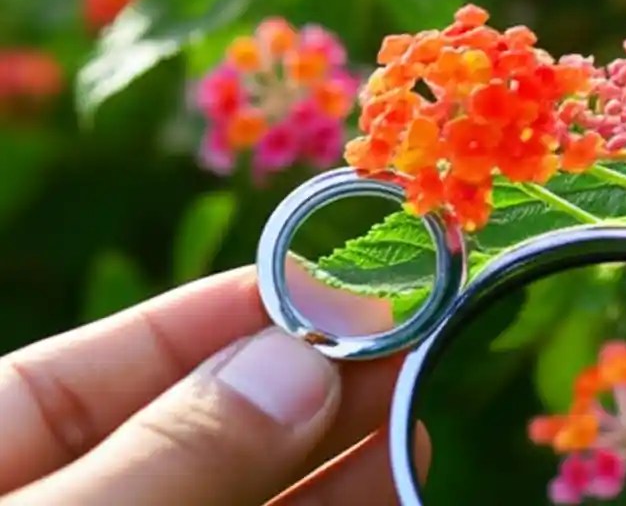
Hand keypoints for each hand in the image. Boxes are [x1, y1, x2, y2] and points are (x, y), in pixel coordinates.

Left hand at [0, 265, 429, 505]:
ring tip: (414, 402)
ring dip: (335, 452)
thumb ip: (166, 458)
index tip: (313, 271)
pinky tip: (393, 480)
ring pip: (245, 501)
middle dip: (295, 382)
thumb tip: (297, 363)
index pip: (81, 377)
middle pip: (185, 435)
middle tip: (400, 329)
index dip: (201, 320)